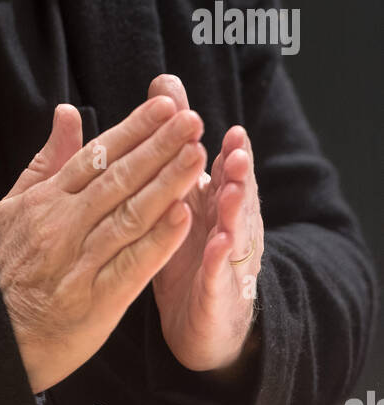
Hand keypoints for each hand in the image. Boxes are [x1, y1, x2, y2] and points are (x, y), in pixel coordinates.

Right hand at [0, 96, 205, 392]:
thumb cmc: (3, 265)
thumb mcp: (13, 205)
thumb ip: (47, 159)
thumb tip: (67, 111)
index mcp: (47, 199)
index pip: (98, 155)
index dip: (134, 129)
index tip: (165, 107)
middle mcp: (64, 224)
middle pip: (119, 178)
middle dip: (158, 147)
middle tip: (192, 120)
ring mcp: (81, 262)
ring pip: (130, 215)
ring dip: (167, 184)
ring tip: (196, 156)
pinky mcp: (96, 301)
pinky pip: (132, 266)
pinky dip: (158, 241)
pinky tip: (184, 217)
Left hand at [148, 74, 263, 371]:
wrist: (201, 321)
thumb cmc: (188, 246)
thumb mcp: (182, 192)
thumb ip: (176, 142)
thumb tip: (166, 83)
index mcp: (214, 200)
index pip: (223, 169)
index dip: (228, 149)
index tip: (228, 128)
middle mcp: (226, 225)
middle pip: (235, 194)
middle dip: (237, 172)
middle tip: (235, 150)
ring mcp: (226, 262)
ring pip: (234, 232)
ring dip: (234, 211)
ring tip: (230, 190)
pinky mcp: (217, 297)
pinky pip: (218, 277)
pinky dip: (219, 261)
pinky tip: (217, 246)